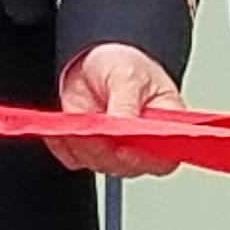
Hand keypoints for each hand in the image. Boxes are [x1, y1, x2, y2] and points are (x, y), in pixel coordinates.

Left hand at [49, 45, 182, 179]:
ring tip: (78, 121)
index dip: (148, 159)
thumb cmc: (124, 65)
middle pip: (128, 166)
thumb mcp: (128, 76)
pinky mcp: (89, 150)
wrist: (92, 63)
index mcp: (164, 126)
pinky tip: (65, 128)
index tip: (125, 148)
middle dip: (107, 151)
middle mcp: (142, 145)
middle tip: (94, 130)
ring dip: (84, 146)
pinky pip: (74, 158)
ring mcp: (114, 151)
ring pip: (98, 164)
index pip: (164, 158)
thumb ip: (126, 104)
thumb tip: (123, 126)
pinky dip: (65, 146)